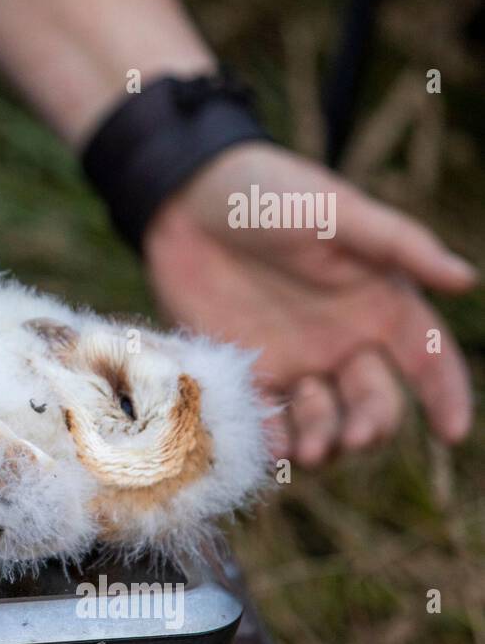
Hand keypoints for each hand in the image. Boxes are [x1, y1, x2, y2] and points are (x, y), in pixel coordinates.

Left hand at [143, 142, 475, 465]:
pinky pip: (265, 419)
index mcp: (379, 304)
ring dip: (323, 441)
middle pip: (374, 402)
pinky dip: (272, 440)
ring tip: (309, 449)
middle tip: (354, 436)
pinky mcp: (244, 372)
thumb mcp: (337, 212)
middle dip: (371, 425)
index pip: (428, 359)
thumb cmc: (271, 193)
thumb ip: (398, 244)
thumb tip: (465, 278)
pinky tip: (272, 450)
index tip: (452, 434)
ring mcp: (294, 361)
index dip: (447, 397)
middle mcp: (343, 342)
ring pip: (323, 422)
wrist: (187, 200)